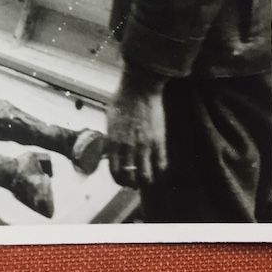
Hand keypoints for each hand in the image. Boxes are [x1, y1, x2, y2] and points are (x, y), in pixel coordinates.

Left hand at [106, 67, 168, 188]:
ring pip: (146, 176)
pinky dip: (160, 169)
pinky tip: (159, 166)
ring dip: (146, 179)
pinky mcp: (158, 141)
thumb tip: (110, 146)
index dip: (119, 179)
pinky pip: (161, 164)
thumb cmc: (123, 99)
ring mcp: (144, 146)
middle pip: (129, 178)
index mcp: (113, 142)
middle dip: (132, 183)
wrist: (140, 87)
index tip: (123, 179)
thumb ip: (111, 135)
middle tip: (136, 181)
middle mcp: (127, 148)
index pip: (114, 171)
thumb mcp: (110, 118)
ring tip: (148, 176)